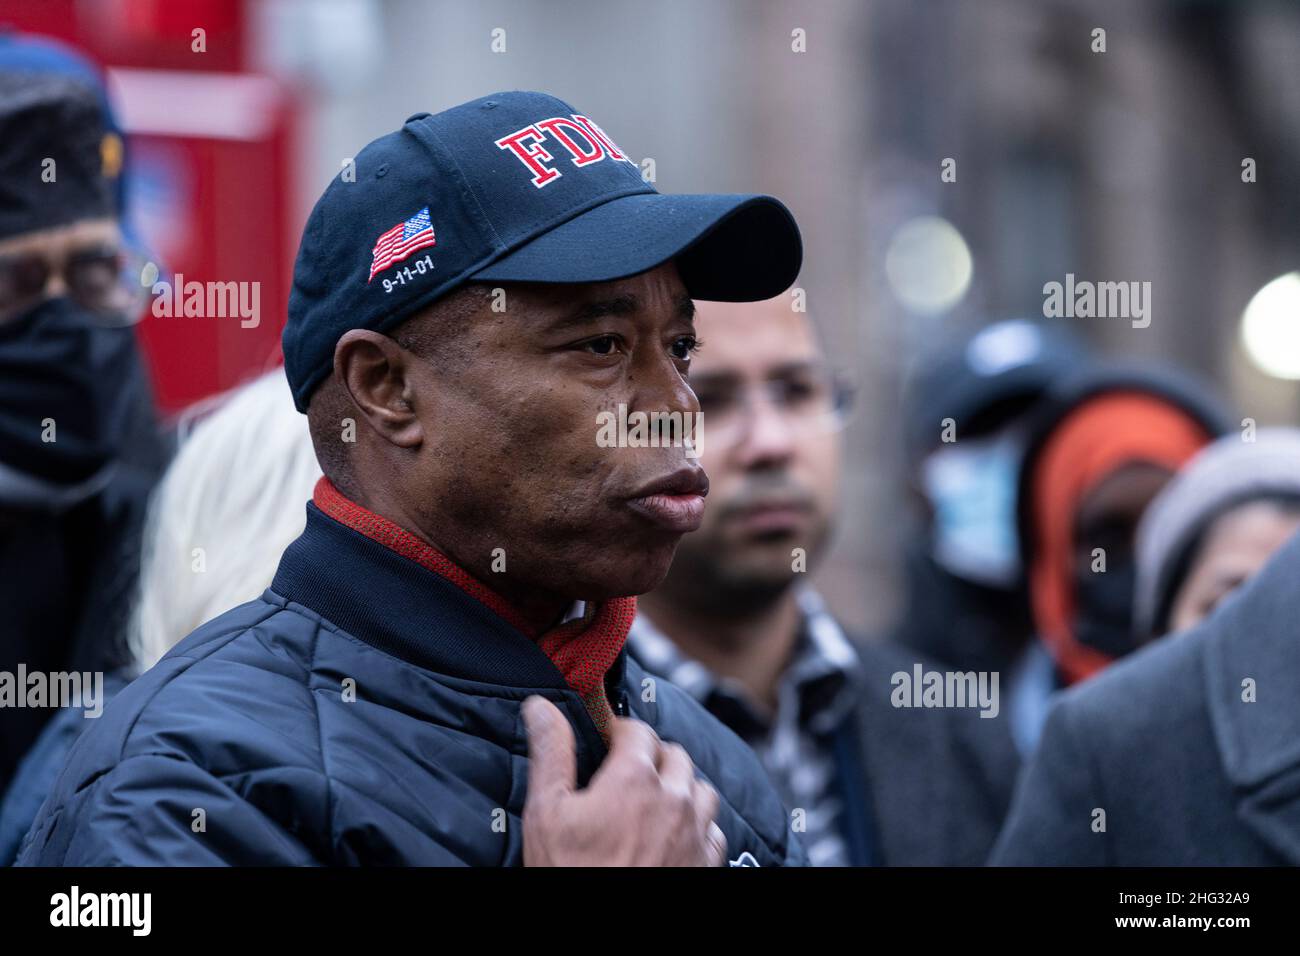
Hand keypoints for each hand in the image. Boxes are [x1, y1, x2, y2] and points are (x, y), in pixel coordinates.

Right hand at [521, 695, 726, 865]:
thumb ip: (551, 753)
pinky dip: (698, 825)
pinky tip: (675, 835)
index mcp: (636, 778)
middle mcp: (675, 799)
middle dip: (651, 757)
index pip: (639, 731)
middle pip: (674, 756)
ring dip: (681, 787)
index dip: (621, 732)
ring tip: (654, 800)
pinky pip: (714, 830)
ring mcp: (695, 833)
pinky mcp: (707, 864)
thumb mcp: (547, 812)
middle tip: (625, 773)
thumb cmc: (570, 874)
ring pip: (701, 789)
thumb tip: (541, 707)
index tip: (608, 742)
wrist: (600, 941)